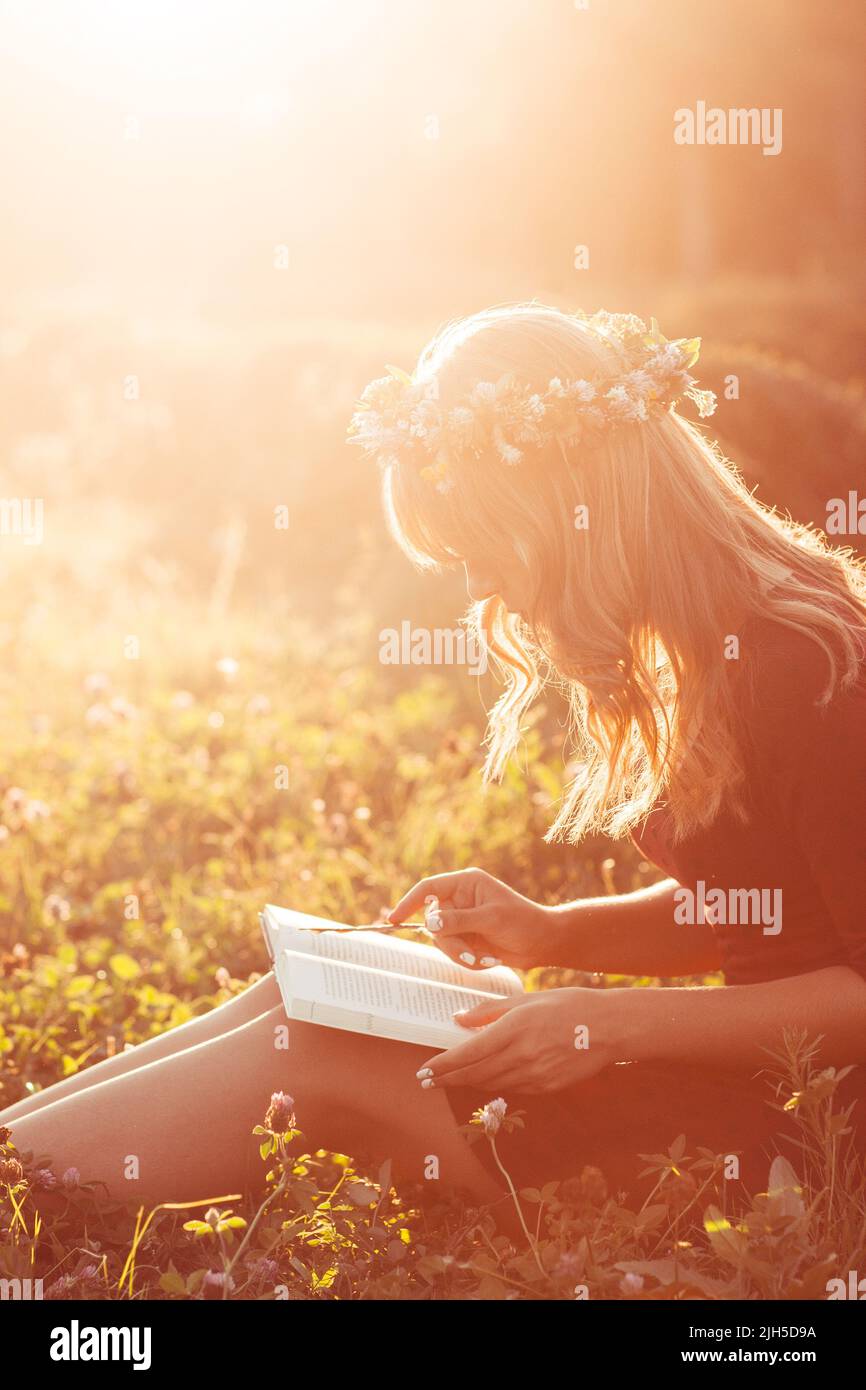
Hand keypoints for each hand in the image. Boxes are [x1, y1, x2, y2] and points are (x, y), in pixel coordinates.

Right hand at [388, 866, 561, 970]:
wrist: (544, 943)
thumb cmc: (523, 922)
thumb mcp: (490, 919)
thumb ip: (458, 920)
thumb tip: (429, 923)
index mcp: (466, 883)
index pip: (429, 889)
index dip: (409, 902)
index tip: (393, 919)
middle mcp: (461, 900)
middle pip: (433, 921)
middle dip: (449, 942)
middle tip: (468, 954)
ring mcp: (463, 920)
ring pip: (442, 941)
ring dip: (460, 954)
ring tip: (483, 959)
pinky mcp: (467, 939)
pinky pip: (454, 952)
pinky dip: (469, 960)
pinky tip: (490, 959)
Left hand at [414, 987, 627, 1093]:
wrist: (610, 1027)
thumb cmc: (568, 1005)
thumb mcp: (526, 1000)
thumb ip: (490, 1011)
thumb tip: (459, 1019)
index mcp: (514, 1029)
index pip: (468, 1053)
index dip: (443, 1065)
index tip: (424, 1071)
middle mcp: (521, 1056)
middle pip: (474, 1074)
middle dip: (447, 1079)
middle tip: (427, 1081)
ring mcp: (536, 1075)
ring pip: (492, 1084)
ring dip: (469, 1082)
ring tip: (452, 1078)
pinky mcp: (548, 1087)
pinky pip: (513, 1088)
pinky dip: (496, 1084)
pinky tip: (487, 1078)